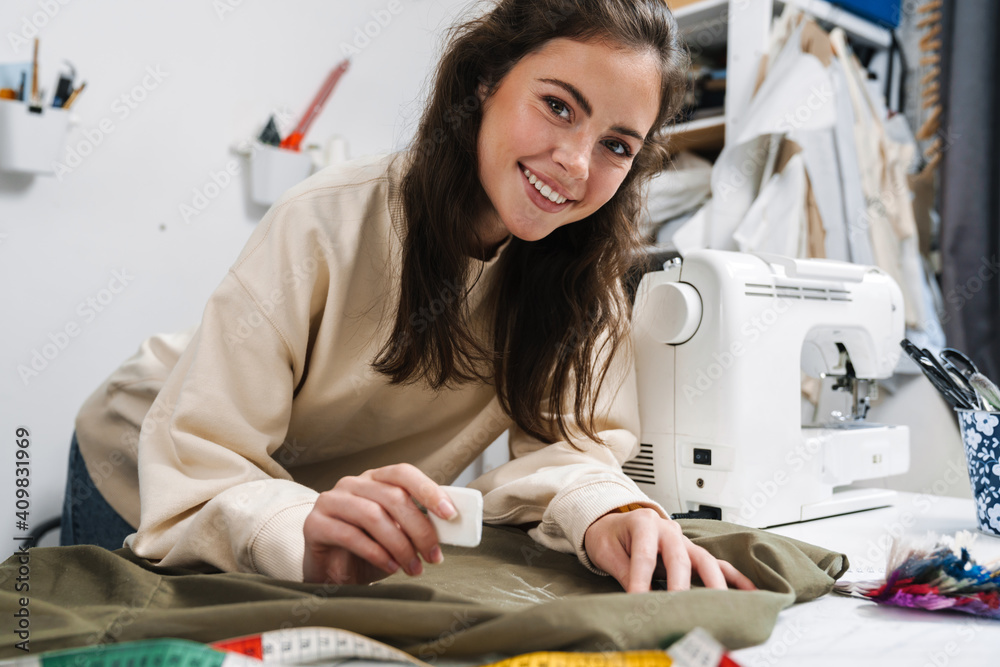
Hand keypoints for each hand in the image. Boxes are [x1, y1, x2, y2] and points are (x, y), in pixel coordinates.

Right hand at [302, 463, 456, 584]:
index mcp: (375, 479)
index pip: (404, 473)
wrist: (330, 573)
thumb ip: (417, 524)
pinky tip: (390, 568)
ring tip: (413, 567)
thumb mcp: (397, 534)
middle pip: (393, 497)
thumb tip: (450, 526)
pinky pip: (351, 535)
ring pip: (373, 515)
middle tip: (434, 556)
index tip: (450, 514)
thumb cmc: (368, 550)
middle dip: (420, 529)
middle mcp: (352, 484)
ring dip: (400, 545)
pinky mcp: (314, 524)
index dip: (428, 491)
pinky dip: (376, 554)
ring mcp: (330, 501)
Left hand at [583, 508, 756, 592]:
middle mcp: (669, 530)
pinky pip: (718, 564)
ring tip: (720, 605)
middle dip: (680, 586)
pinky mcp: (693, 553)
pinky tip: (749, 593)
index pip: (645, 556)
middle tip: (678, 608)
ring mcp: (684, 542)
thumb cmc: (610, 535)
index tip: (638, 602)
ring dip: (713, 584)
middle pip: (680, 558)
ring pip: (705, 561)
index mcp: (644, 524)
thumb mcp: (606, 551)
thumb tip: (636, 598)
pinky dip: (735, 578)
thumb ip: (624, 573)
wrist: (613, 523)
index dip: (641, 581)